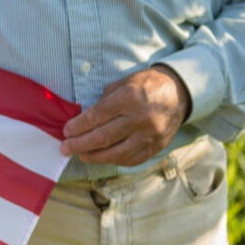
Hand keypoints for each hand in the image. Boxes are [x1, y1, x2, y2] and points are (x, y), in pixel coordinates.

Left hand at [60, 65, 190, 166]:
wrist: (179, 93)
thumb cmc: (146, 85)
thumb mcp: (123, 84)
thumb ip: (104, 102)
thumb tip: (83, 119)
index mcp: (130, 98)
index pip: (97, 117)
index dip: (78, 126)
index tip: (66, 131)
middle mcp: (140, 119)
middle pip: (103, 137)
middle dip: (80, 144)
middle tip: (65, 148)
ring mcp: (149, 136)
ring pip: (116, 153)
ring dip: (94, 156)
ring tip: (81, 155)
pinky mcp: (155, 147)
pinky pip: (130, 159)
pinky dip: (113, 160)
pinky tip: (102, 158)